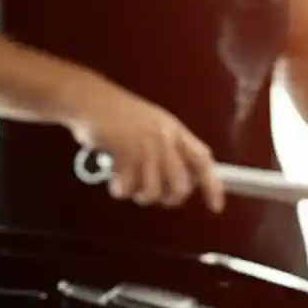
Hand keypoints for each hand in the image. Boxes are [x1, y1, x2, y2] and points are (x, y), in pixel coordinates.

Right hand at [62, 76, 224, 211]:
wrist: (91, 101)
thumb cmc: (119, 114)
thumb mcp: (155, 124)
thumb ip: (173, 147)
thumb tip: (191, 173)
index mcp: (175, 131)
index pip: (203, 161)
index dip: (212, 186)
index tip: (216, 207)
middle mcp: (164, 140)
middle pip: (180, 187)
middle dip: (167, 198)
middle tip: (152, 194)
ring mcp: (144, 147)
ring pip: (152, 192)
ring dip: (139, 194)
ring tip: (128, 183)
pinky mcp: (123, 154)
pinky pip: (128, 188)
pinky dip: (120, 190)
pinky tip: (114, 179)